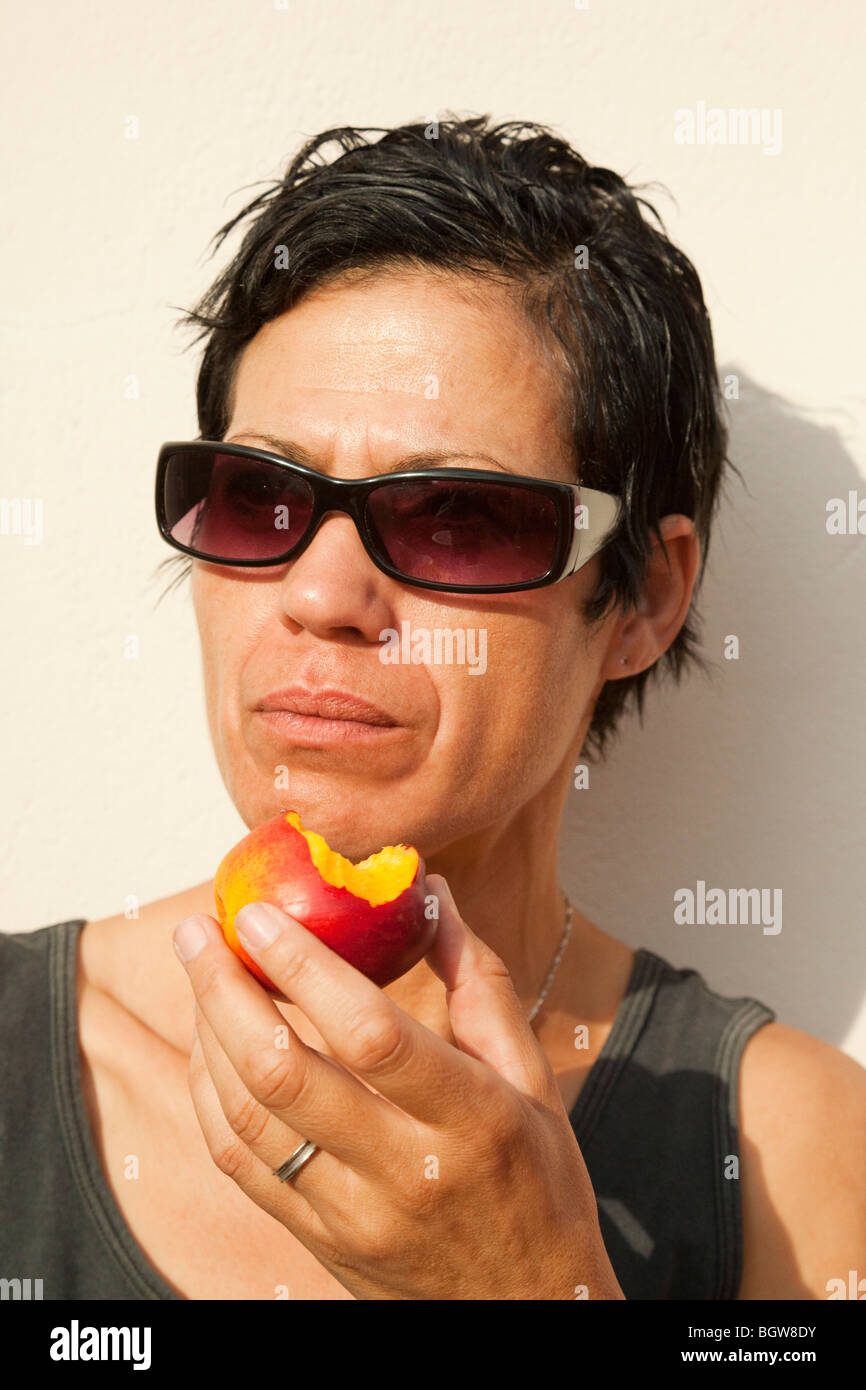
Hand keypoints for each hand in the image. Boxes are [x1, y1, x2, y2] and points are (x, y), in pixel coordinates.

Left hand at [172, 875, 623, 1299]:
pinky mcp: (317, 1240)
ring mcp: (353, 1214)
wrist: (529, 1310)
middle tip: (199, 930)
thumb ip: (480, 983)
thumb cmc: (539, 1184)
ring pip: (248, 1117)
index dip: (306, 967)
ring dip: (207, 1034)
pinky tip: (208, 1046)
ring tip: (199, 971)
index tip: (262, 914)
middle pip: (285, 1072)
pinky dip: (210, 1095)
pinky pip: (241, 1163)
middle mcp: (405, 1170)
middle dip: (226, 990)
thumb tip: (431, 893)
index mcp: (472, 1117)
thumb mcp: (533, 1081)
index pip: (372, 1033)